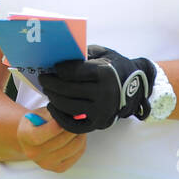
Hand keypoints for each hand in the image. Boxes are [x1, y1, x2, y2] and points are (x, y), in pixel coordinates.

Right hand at [15, 107, 87, 172]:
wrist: (35, 137)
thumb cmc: (39, 121)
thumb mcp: (40, 113)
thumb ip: (51, 115)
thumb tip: (68, 116)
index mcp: (25, 136)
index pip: (39, 136)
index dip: (53, 128)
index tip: (63, 120)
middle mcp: (33, 153)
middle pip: (58, 143)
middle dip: (72, 130)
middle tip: (78, 120)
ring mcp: (45, 163)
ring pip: (70, 150)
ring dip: (79, 137)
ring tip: (80, 128)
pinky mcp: (58, 168)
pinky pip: (75, 157)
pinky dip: (80, 146)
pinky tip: (78, 138)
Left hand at [39, 45, 156, 133]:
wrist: (135, 87)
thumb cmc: (114, 67)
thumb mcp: (102, 53)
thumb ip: (82, 53)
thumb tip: (58, 56)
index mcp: (105, 74)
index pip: (72, 72)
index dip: (59, 69)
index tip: (53, 67)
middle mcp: (105, 94)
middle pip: (67, 89)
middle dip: (51, 83)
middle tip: (43, 78)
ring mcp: (102, 111)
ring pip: (68, 106)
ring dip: (53, 97)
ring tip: (47, 90)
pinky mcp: (99, 124)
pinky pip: (74, 125)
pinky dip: (60, 117)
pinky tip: (53, 106)